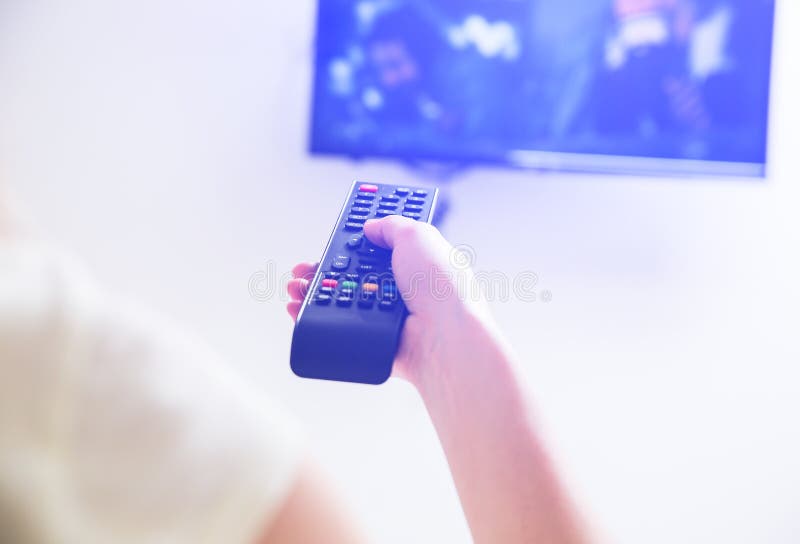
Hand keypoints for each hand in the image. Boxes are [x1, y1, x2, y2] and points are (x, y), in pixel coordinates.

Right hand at [286, 216, 488, 384]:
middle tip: (305, 266)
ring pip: (343, 301)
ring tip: (296, 286)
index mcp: (415, 263)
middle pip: (354, 275)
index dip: (356, 242)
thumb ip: (392, 226)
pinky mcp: (376, 339)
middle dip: (326, 269)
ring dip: (315, 292)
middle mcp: (401, 289)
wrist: (445, 334)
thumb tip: (371, 226)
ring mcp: (387, 315)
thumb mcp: (417, 235)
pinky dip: (318, 319)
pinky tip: (300, 309)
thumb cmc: (442, 285)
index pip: (379, 248)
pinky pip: (341, 328)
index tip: (334, 238)